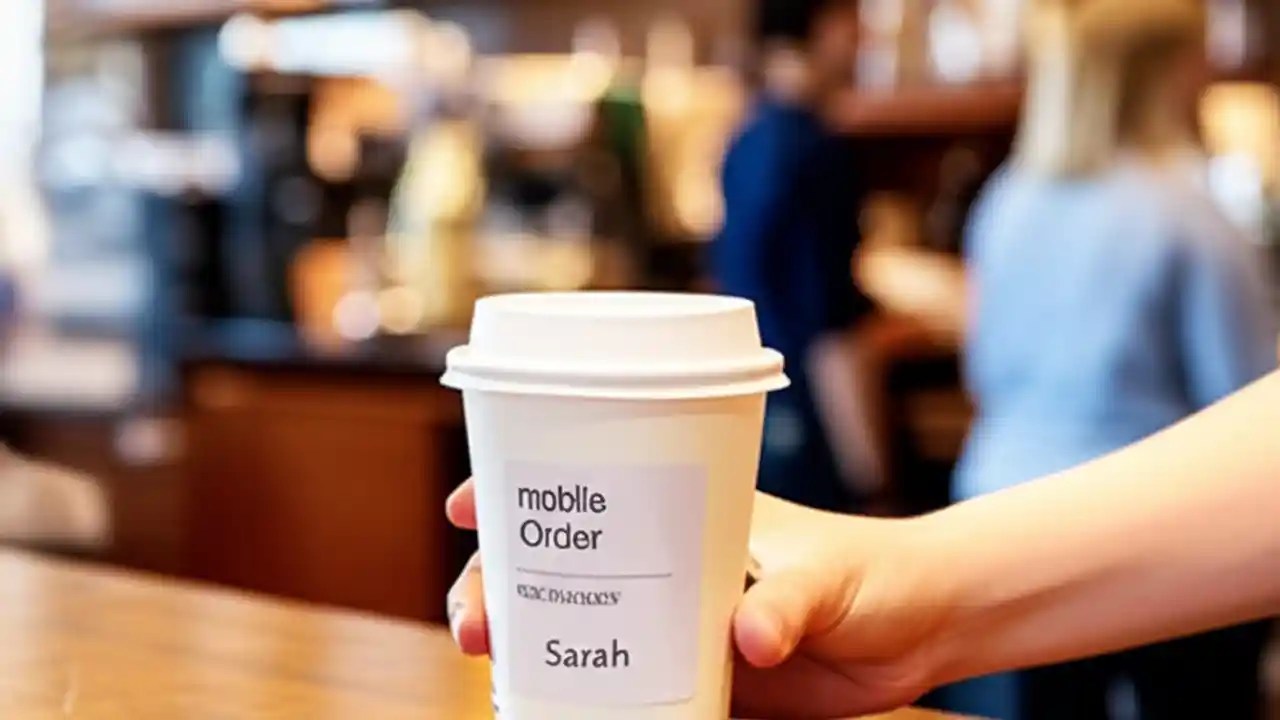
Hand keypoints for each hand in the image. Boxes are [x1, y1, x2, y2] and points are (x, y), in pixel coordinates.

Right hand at [445, 480, 952, 718]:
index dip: (518, 487)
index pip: (589, 489)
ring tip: (495, 669)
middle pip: (560, 565)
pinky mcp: (695, 677)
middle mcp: (664, 565)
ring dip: (530, 645)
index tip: (469, 505)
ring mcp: (673, 623)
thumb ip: (789, 602)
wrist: (920, 630)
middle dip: (501, 584)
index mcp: (684, 515)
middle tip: (478, 623)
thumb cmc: (876, 572)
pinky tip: (551, 711)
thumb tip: (750, 641)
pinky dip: (584, 698)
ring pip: (580, 628)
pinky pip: (624, 686)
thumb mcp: (829, 578)